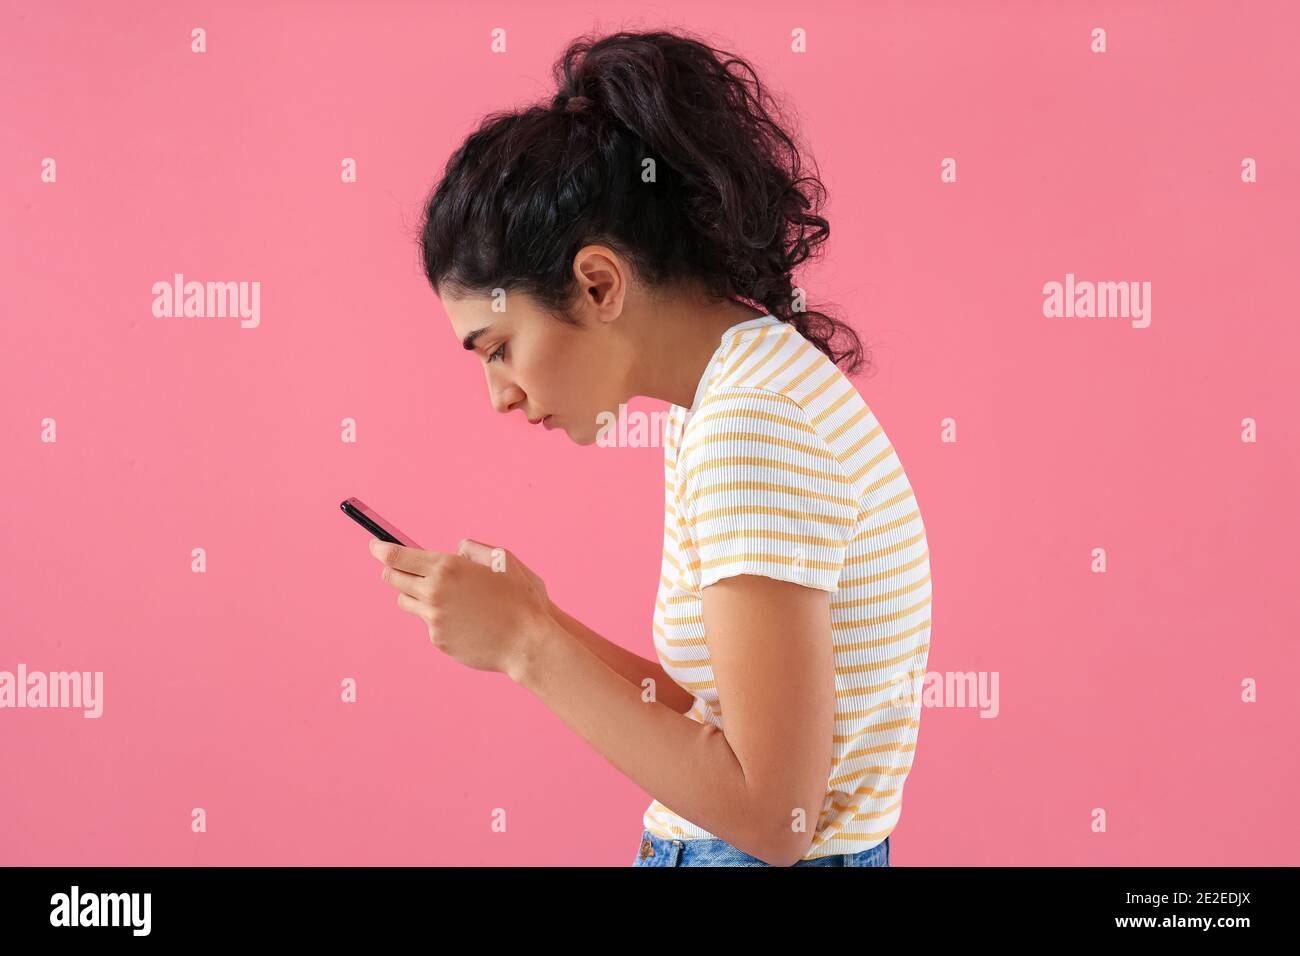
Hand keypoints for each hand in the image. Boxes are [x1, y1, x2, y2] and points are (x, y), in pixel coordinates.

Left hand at [369, 536, 554, 677]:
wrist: (527, 642)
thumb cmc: (519, 599)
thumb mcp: (503, 560)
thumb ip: (474, 550)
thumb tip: (456, 551)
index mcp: (448, 567)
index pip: (398, 556)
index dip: (381, 549)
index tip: (375, 546)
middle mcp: (434, 592)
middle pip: (393, 578)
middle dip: (393, 571)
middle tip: (399, 569)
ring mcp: (434, 618)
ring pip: (407, 602)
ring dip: (416, 595)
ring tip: (442, 597)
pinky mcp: (438, 639)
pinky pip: (429, 624)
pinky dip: (440, 619)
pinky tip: (465, 621)